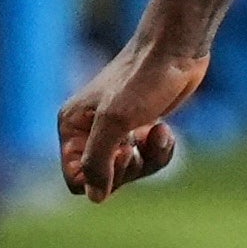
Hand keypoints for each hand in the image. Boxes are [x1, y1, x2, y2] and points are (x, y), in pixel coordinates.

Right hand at [58, 25, 207, 197]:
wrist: (175, 50)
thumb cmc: (142, 80)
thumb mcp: (115, 122)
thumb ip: (98, 162)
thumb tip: (95, 197)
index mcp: (71, 126)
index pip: (76, 179)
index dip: (100, 179)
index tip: (120, 155)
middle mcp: (88, 130)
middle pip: (104, 179)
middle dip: (127, 169)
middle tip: (136, 147)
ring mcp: (116, 131)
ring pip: (129, 171)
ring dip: (149, 159)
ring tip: (159, 133)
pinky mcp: (140, 129)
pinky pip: (147, 159)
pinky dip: (160, 149)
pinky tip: (165, 130)